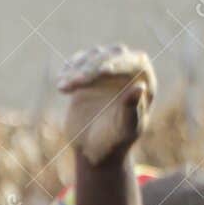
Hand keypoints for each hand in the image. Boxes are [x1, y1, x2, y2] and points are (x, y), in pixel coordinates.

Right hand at [58, 44, 156, 166]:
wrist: (94, 150)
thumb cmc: (115, 142)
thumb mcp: (125, 129)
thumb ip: (132, 109)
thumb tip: (139, 88)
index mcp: (143, 81)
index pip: (135, 62)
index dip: (119, 63)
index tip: (103, 70)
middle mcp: (126, 72)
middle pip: (112, 55)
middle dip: (93, 66)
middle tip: (75, 83)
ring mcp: (105, 72)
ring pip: (93, 56)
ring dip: (77, 69)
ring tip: (63, 88)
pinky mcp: (86, 76)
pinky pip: (77, 64)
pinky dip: (67, 70)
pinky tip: (60, 84)